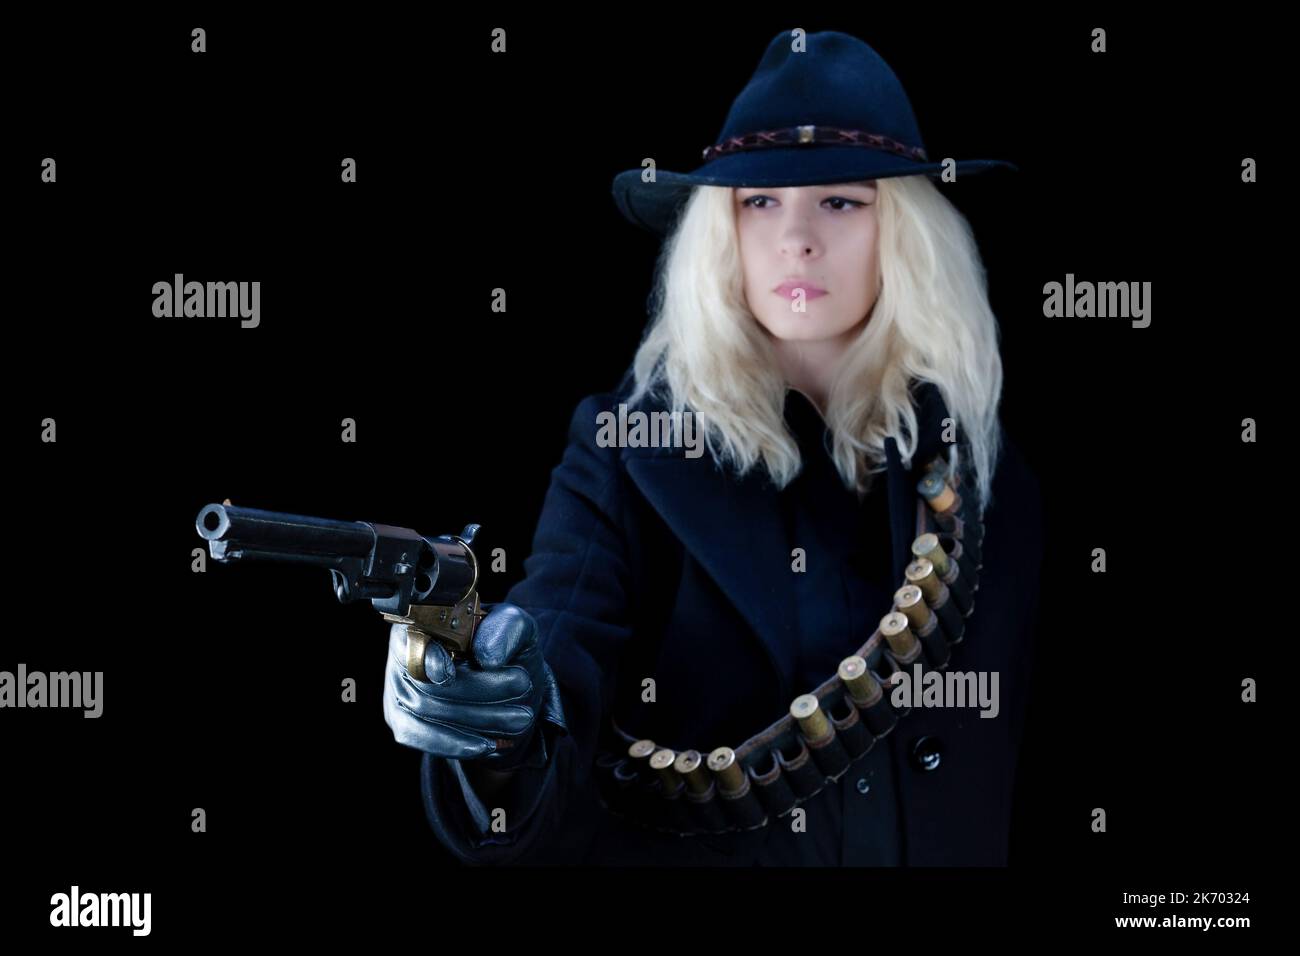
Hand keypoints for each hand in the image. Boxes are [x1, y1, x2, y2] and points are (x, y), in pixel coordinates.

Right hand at [382, 602, 565, 770]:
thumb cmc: (503, 646)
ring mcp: (398, 690)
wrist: (505, 684)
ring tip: (522, 716)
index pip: (411, 641)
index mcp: (422, 620)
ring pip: (428, 713)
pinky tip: (489, 744)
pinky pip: (422, 739)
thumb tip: (488, 656)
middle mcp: (402, 654)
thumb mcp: (515, 626)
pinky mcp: (404, 722)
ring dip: (478, 719)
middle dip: (479, 690)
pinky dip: (456, 744)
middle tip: (522, 685)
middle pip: (427, 682)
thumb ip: (505, 628)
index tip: (449, 673)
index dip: (427, 659)